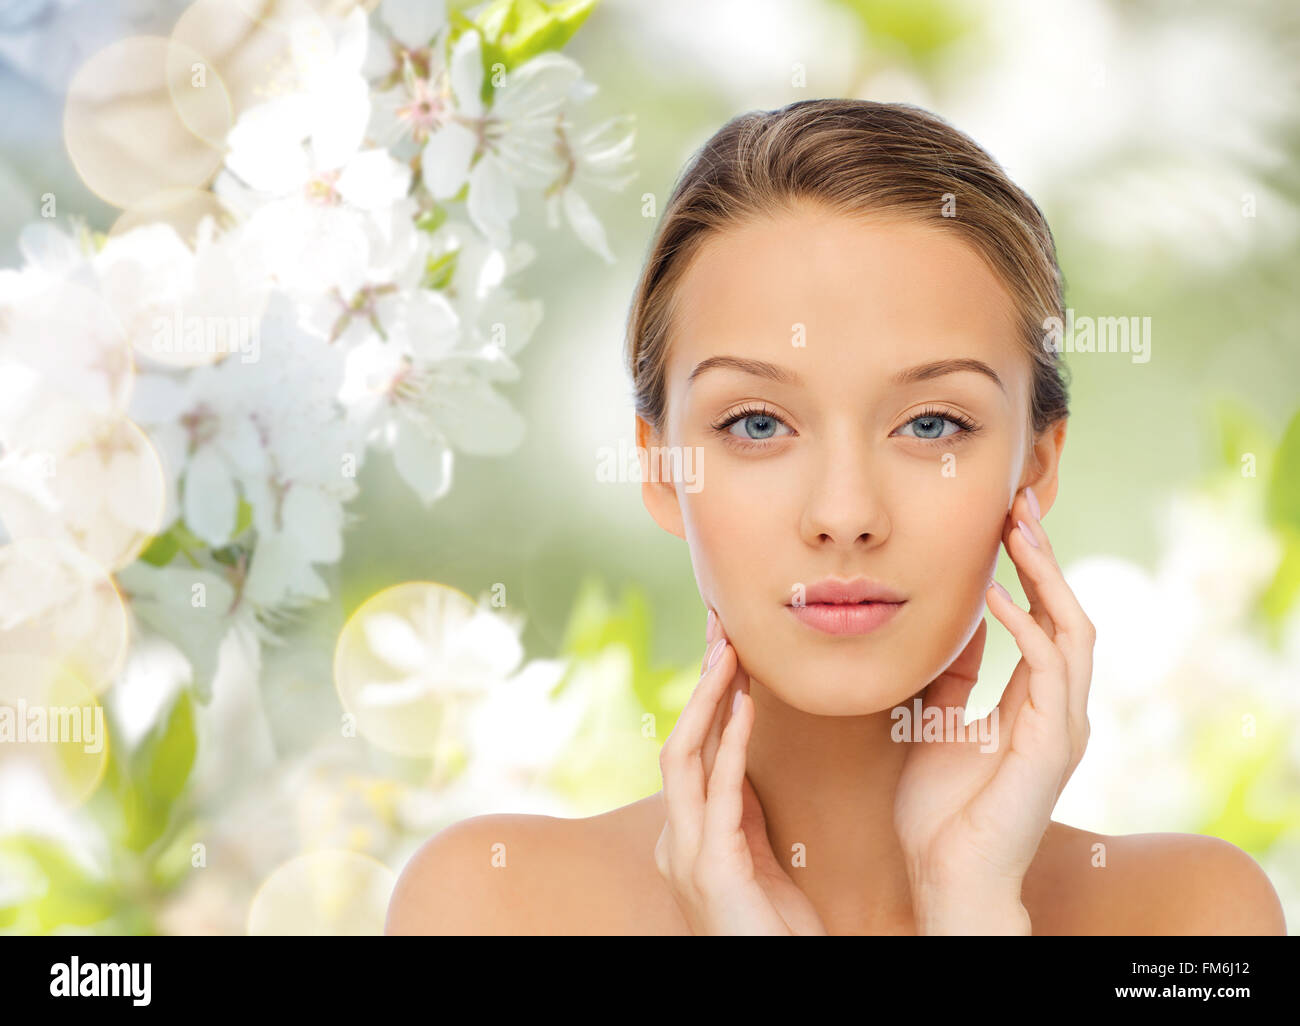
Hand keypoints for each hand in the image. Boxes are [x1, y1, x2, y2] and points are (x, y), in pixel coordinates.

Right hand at [654, 610, 827, 934]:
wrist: (783, 978)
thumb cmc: (775, 930)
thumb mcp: (758, 857)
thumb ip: (743, 811)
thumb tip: (742, 758)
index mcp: (685, 834)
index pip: (689, 748)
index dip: (705, 695)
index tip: (725, 645)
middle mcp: (674, 839)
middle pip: (678, 739)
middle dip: (699, 680)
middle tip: (720, 623)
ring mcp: (685, 853)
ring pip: (684, 756)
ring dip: (708, 698)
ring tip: (730, 650)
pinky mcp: (711, 867)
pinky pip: (719, 791)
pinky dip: (731, 743)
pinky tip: (746, 705)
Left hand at [893, 486, 1094, 931]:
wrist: (943, 872)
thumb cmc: (938, 809)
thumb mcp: (936, 721)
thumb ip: (955, 675)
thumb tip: (961, 622)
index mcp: (1033, 702)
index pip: (1044, 617)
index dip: (1029, 567)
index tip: (1004, 519)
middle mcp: (1058, 708)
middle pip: (1067, 611)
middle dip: (1044, 555)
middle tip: (1018, 502)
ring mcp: (1063, 724)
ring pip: (1073, 630)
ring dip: (1046, 576)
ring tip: (1016, 529)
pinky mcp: (1054, 743)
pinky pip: (1050, 669)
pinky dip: (1027, 627)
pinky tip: (996, 595)